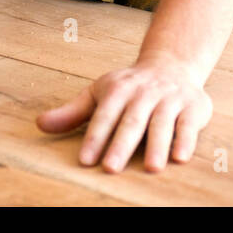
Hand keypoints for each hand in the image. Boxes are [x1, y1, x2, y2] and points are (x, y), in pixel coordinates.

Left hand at [37, 52, 212, 173]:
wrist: (172, 64)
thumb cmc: (128, 87)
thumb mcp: (98, 93)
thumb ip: (71, 112)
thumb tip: (39, 124)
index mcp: (119, 89)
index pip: (105, 115)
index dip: (95, 137)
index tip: (85, 160)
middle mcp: (145, 92)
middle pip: (132, 121)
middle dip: (122, 145)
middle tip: (111, 168)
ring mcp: (170, 98)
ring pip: (162, 123)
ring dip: (157, 145)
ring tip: (151, 168)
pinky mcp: (193, 107)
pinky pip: (189, 125)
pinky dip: (185, 140)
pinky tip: (180, 158)